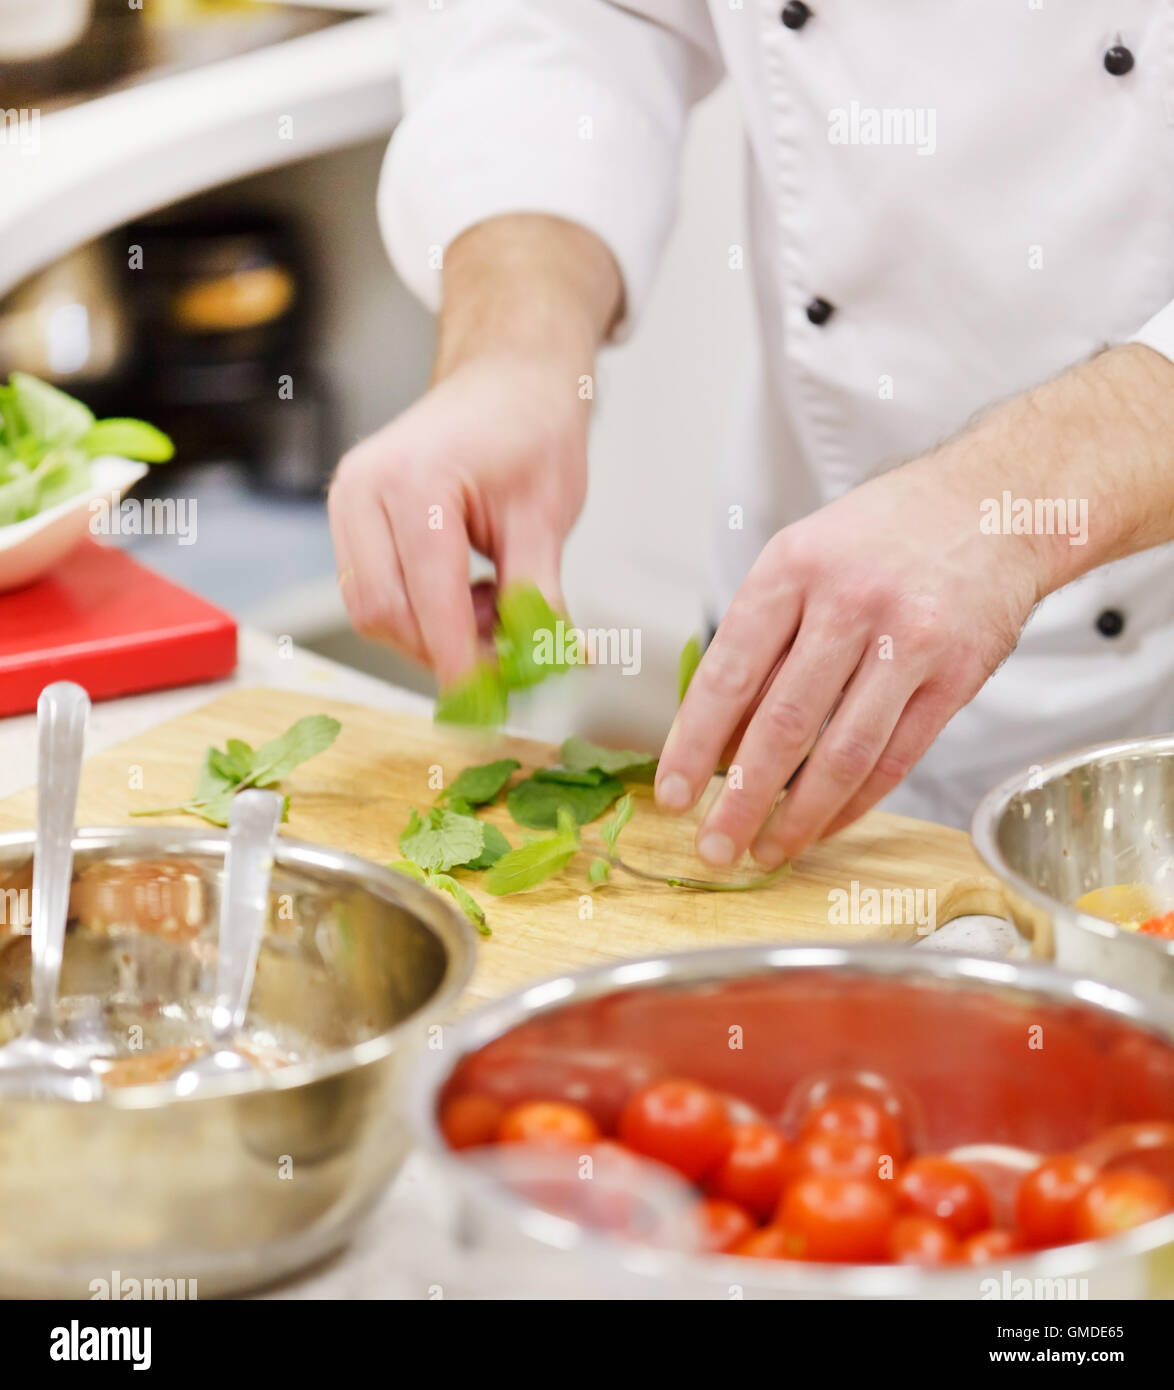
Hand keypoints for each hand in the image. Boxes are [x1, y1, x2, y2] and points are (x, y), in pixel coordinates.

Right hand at [328, 353, 589, 685]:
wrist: (508, 382)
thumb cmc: (530, 430)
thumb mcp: (547, 515)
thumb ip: (537, 596)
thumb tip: (543, 663)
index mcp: (414, 480)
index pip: (429, 600)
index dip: (461, 663)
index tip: (487, 708)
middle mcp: (363, 489)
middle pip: (384, 614)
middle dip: (445, 650)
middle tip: (509, 654)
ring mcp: (348, 501)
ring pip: (373, 610)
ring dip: (434, 632)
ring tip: (493, 601)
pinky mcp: (350, 518)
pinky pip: (372, 591)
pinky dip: (421, 612)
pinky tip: (468, 589)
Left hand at [655, 458, 1042, 866]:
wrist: (993, 507)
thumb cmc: (881, 537)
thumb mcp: (802, 557)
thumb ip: (760, 639)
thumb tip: (717, 738)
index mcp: (793, 569)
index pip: (728, 673)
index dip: (694, 744)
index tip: (672, 794)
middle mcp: (849, 603)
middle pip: (783, 725)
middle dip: (739, 799)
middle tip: (713, 848)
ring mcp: (909, 641)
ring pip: (843, 753)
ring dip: (798, 816)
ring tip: (766, 850)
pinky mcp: (957, 677)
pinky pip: (896, 757)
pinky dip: (854, 803)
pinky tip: (823, 825)